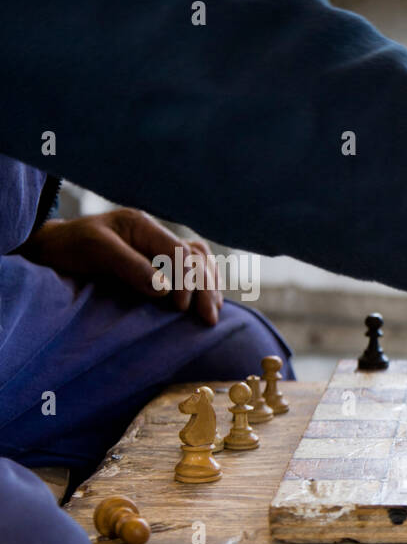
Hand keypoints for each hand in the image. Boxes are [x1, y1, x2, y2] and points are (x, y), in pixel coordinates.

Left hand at [17, 209, 222, 324]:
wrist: (53, 249)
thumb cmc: (70, 247)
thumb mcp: (96, 251)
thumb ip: (130, 266)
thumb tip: (165, 289)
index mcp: (143, 225)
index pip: (180, 252)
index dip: (187, 281)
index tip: (181, 308)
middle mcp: (157, 233)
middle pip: (196, 258)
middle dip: (206, 288)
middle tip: (209, 318)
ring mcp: (160, 246)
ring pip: (201, 261)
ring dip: (211, 286)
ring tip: (214, 312)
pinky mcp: (159, 261)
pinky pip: (194, 267)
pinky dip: (206, 282)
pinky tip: (209, 299)